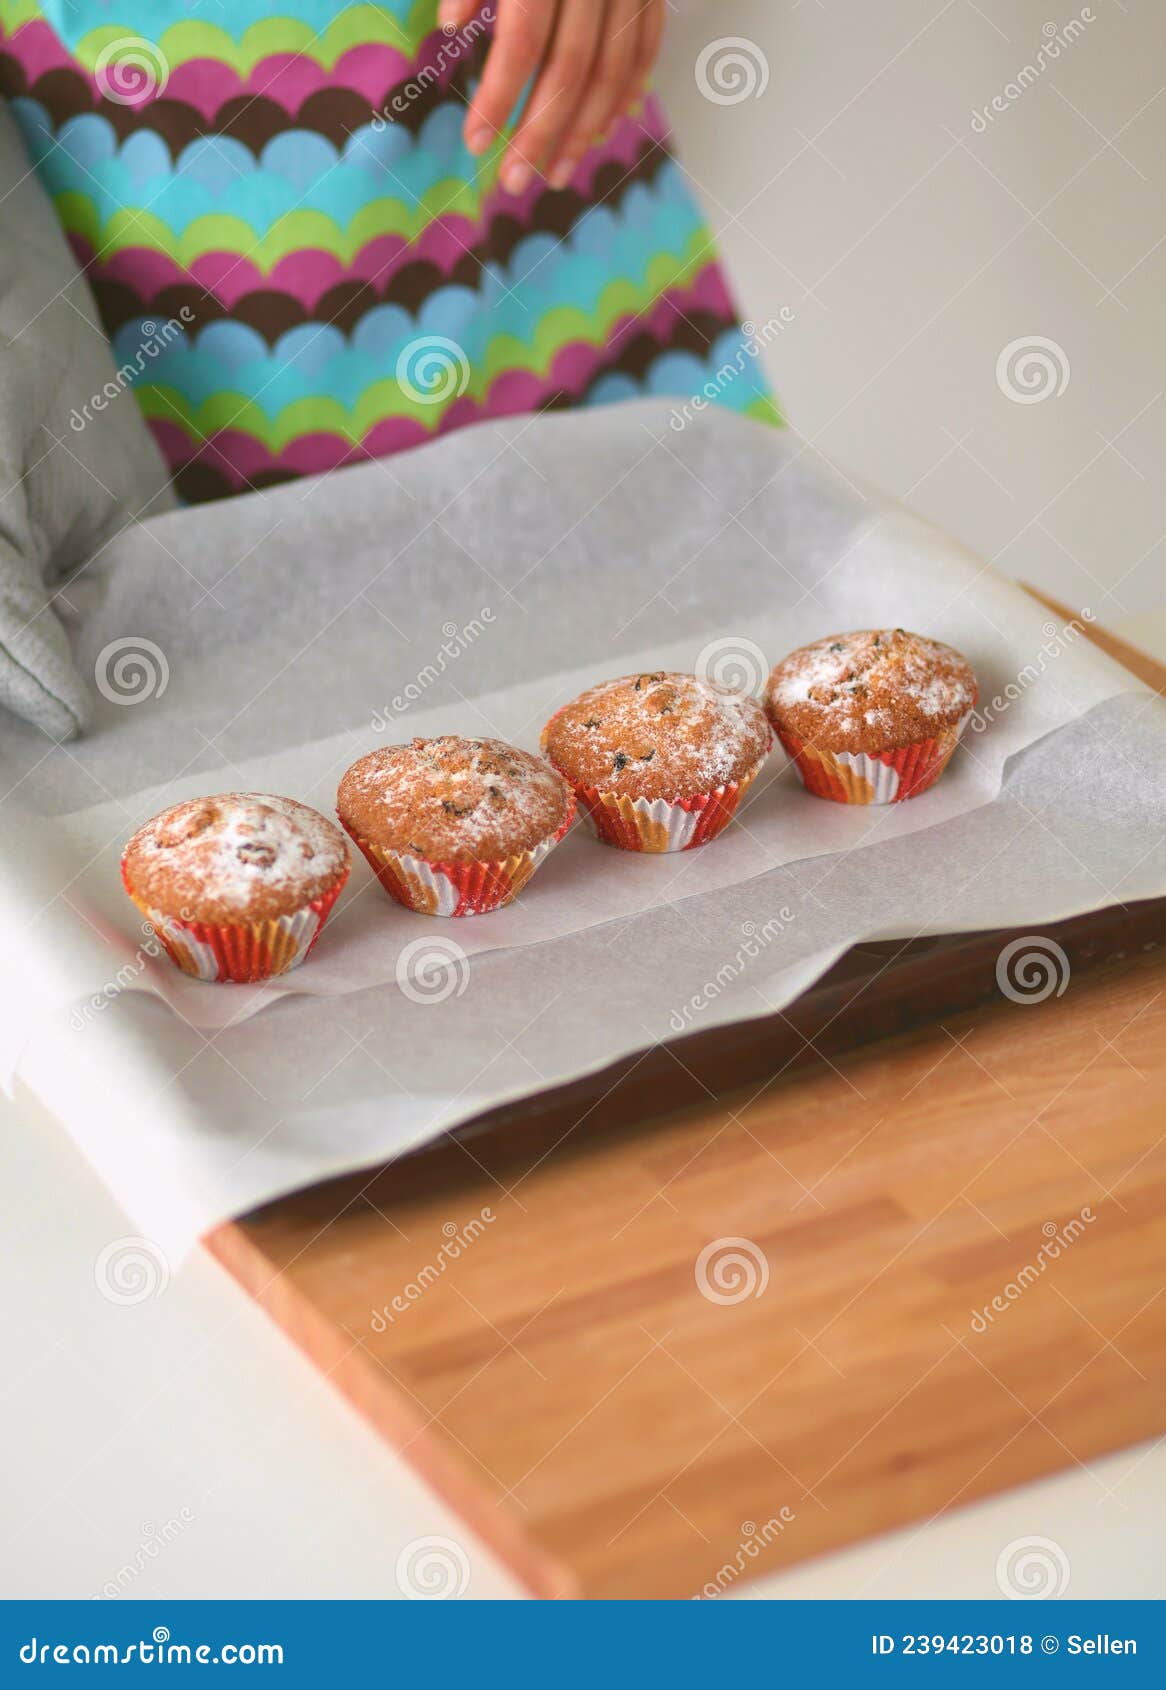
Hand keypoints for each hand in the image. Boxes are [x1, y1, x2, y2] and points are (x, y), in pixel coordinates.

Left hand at [439, 0, 666, 193]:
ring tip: (554, 175)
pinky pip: (646, 51)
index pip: (522, 43)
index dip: (499, 98)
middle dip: (539, 134)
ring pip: (612, 72)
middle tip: (513, 181)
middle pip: (569, 71)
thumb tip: (450, 26)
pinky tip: (599, 134)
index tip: (474, 144)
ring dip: (583, 133)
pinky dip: (624, 97)